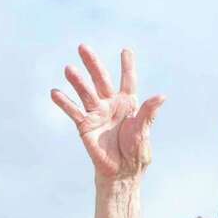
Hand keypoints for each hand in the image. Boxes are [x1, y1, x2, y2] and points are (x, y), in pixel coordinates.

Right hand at [51, 45, 165, 180]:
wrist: (122, 170)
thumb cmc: (136, 150)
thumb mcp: (143, 130)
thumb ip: (149, 112)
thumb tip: (161, 96)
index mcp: (128, 103)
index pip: (127, 80)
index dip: (127, 66)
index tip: (126, 50)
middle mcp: (110, 104)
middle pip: (101, 80)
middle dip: (93, 64)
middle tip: (83, 47)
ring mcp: (96, 113)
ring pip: (85, 93)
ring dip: (77, 81)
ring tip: (69, 69)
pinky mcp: (84, 125)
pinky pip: (74, 112)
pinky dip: (64, 103)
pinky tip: (55, 93)